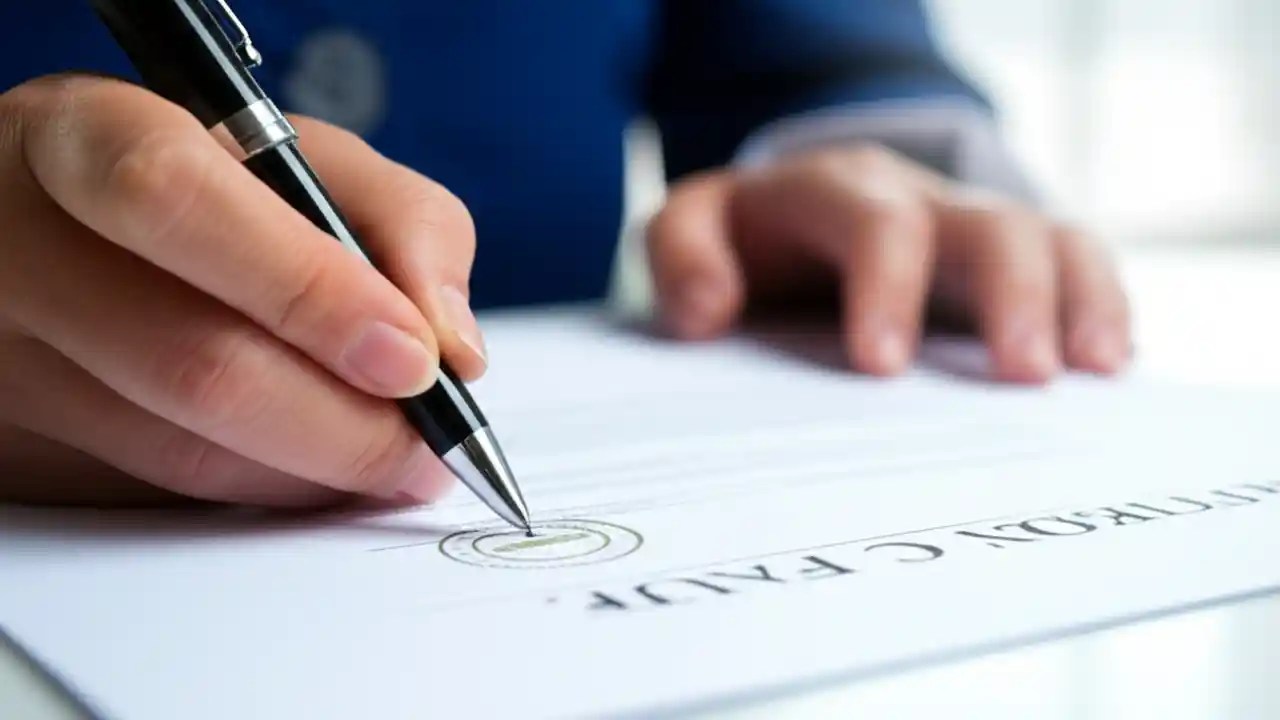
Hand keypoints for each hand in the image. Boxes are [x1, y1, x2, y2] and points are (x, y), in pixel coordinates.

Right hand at [0, 75, 484, 506]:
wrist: (62, 233)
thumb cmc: (207, 188)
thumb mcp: (308, 160)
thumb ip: (404, 223)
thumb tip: (451, 351)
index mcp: (84, 138)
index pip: (178, 204)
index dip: (312, 292)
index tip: (414, 361)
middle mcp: (18, 250)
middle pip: (195, 364)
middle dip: (347, 425)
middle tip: (425, 450)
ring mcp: (3, 363)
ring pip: (183, 456)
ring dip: (317, 473)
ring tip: (388, 458)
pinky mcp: (14, 451)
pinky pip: (163, 500)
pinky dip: (264, 492)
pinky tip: (307, 466)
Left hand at [647, 146, 1130, 382]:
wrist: (787, 218)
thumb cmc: (741, 239)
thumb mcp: (689, 233)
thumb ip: (681, 259)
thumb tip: (708, 312)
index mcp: (834, 191)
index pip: (874, 222)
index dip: (886, 287)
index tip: (882, 367)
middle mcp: (918, 201)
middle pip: (988, 225)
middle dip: (1012, 295)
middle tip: (1022, 377)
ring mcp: (969, 230)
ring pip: (1051, 240)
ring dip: (1081, 302)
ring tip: (1098, 372)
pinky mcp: (1006, 265)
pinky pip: (1076, 266)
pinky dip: (1101, 309)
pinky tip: (1110, 369)